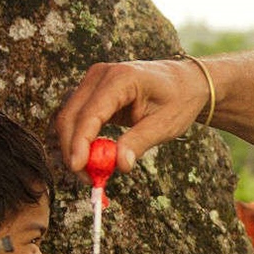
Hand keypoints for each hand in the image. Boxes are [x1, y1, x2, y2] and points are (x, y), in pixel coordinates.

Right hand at [54, 57, 210, 178]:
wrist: (184, 82)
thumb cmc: (179, 99)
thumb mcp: (165, 124)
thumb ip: (140, 142)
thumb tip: (120, 165)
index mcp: (122, 78)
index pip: (91, 112)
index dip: (80, 141)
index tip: (78, 167)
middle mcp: (102, 74)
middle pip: (71, 115)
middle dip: (73, 149)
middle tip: (87, 178)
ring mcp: (94, 81)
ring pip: (69, 118)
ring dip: (74, 147)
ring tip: (93, 172)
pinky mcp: (92, 91)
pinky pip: (77, 118)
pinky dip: (80, 140)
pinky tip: (93, 159)